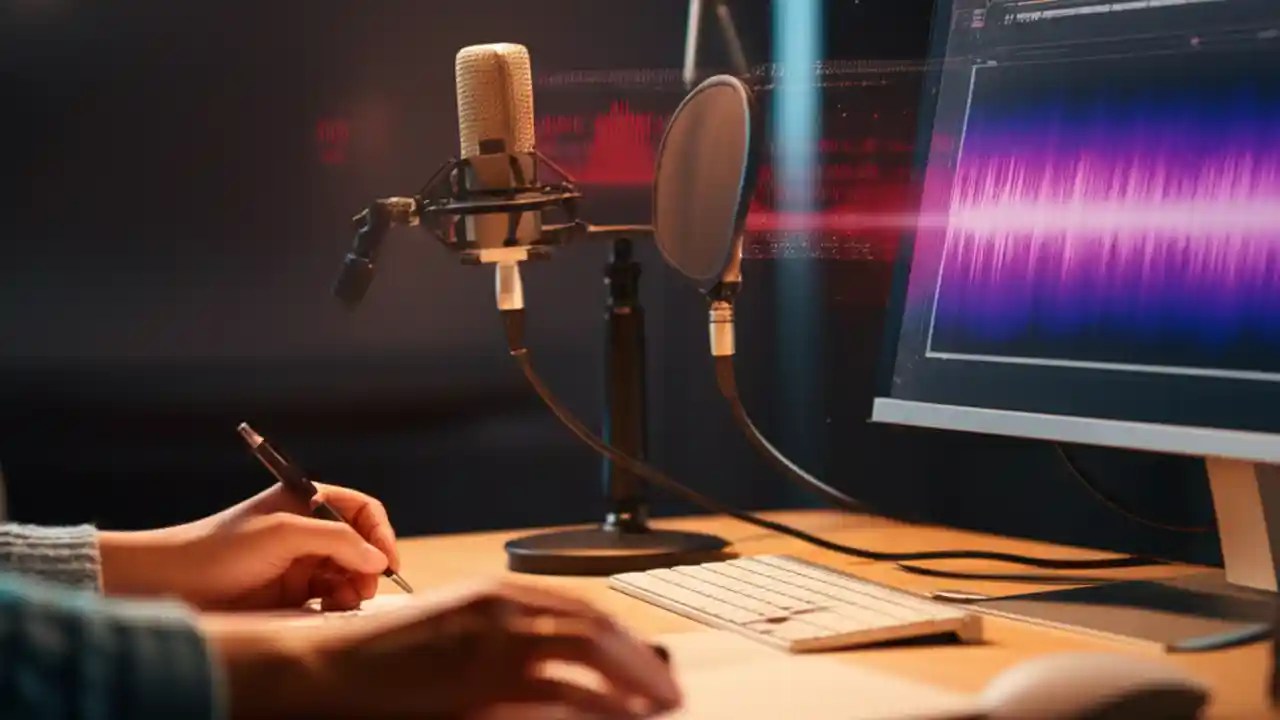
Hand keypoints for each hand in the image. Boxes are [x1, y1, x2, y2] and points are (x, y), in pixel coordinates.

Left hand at [100, 483, 399, 610]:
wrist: (173, 583)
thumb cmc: (222, 548)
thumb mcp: (285, 533)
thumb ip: (338, 540)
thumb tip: (380, 559)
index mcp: (306, 500)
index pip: (361, 510)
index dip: (380, 532)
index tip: (387, 560)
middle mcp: (307, 528)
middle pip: (360, 543)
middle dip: (368, 565)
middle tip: (363, 588)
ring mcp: (299, 561)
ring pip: (348, 573)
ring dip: (355, 587)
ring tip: (346, 601)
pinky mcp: (290, 592)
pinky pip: (330, 597)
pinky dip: (338, 604)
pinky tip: (330, 610)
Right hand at [205, 579, 682, 719]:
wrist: (322, 669)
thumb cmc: (381, 660)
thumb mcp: (452, 637)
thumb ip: (504, 643)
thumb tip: (556, 670)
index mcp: (496, 595)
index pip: (581, 609)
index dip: (624, 639)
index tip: (649, 664)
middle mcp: (501, 611)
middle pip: (595, 628)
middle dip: (640, 662)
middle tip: (668, 693)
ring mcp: (491, 646)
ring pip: (586, 657)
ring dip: (630, 686)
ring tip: (657, 710)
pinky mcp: (479, 685)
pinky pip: (555, 697)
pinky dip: (591, 709)